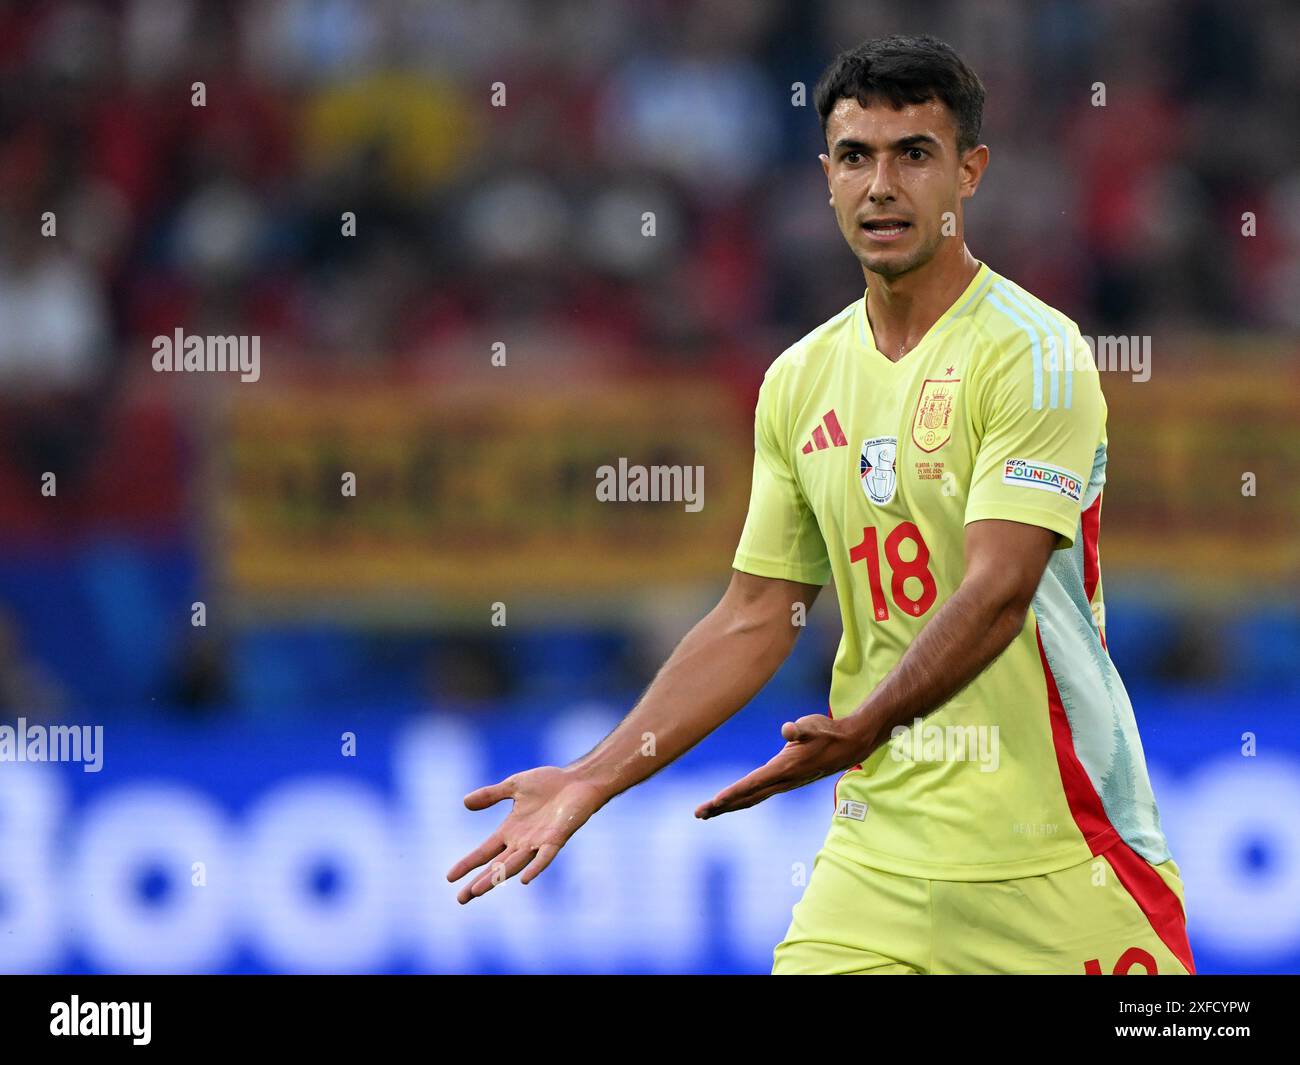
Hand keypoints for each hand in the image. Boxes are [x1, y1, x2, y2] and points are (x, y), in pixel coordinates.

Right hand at [447, 765, 607, 903]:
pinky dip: (535, 868)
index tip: (449, 878)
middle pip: (496, 867)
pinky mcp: (556, 839)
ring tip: (478, 890)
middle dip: (479, 882)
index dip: (468, 864)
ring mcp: (538, 842)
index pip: (485, 852)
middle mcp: (522, 842)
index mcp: (511, 830)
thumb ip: (491, 795)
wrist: (578, 780)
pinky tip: (524, 879)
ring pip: (514, 865)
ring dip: (497, 878)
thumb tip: (464, 802)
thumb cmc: (549, 783)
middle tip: (461, 899)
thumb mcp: (514, 785)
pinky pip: (544, 857)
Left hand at [694, 713, 873, 818]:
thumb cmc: (828, 731)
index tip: (714, 800)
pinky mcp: (784, 782)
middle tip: (698, 813)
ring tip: (706, 813)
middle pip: (747, 797)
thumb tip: (787, 728)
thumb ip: (800, 728)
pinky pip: (757, 795)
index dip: (733, 792)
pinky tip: (729, 803)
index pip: (754, 783)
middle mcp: (783, 781)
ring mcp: (784, 784)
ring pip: (751, 799)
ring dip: (728, 806)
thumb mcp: (813, 724)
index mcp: (785, 768)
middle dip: (722, 806)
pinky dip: (740, 800)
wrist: (849, 745)